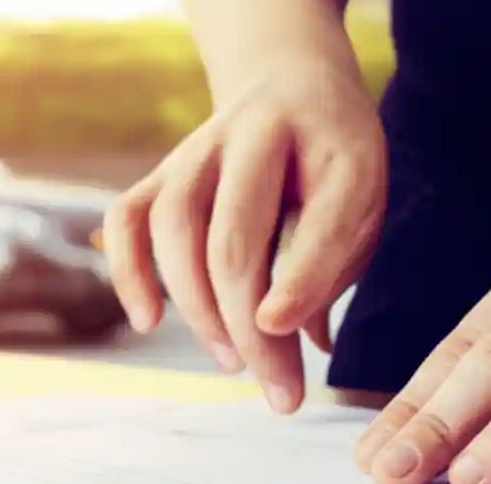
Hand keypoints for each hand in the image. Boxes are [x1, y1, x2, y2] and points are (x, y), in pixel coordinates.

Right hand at [102, 58, 386, 412]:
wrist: (290, 84)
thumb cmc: (331, 165)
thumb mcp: (361, 205)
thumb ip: (331, 265)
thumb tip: (301, 345)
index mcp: (335, 143)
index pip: (320, 216)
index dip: (302, 280)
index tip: (285, 334)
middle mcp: (259, 135)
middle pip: (237, 238)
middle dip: (252, 328)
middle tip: (280, 392)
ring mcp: (200, 149)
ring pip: (176, 228)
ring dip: (198, 308)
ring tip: (231, 362)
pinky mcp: (162, 171)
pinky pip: (129, 219)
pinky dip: (129, 272)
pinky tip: (148, 322)